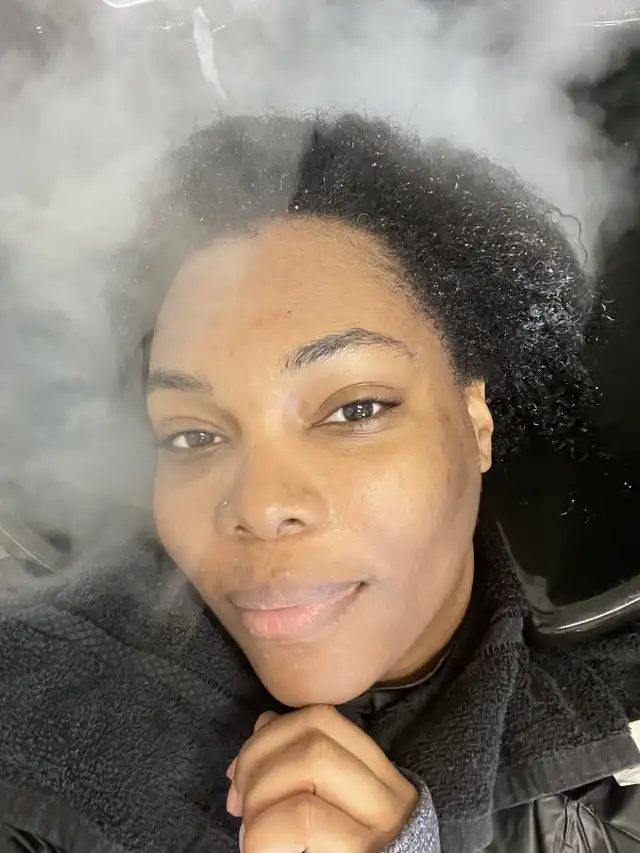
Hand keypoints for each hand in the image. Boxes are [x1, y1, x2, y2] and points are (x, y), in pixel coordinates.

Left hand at [226, 705, 418, 852]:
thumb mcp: (333, 817)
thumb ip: (302, 770)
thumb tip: (264, 723)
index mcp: (380, 782)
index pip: (323, 720)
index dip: (270, 734)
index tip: (239, 773)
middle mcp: (388, 800)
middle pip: (314, 737)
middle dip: (257, 761)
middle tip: (236, 806)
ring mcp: (379, 831)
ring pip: (311, 764)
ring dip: (261, 793)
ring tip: (249, 835)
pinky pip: (304, 819)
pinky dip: (264, 831)